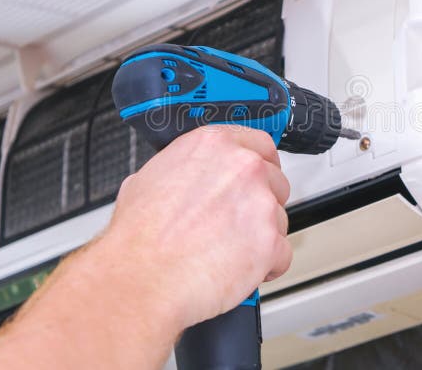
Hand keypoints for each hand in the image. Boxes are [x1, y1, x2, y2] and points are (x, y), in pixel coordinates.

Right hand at [101, 125, 292, 328]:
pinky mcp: (270, 242)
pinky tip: (239, 270)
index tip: (255, 180)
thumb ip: (184, 169)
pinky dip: (266, 266)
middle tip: (236, 223)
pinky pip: (283, 254)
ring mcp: (260, 203)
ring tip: (228, 251)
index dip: (259, 166)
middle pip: (275, 181)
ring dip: (262, 236)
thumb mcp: (149, 178)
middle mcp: (242, 167)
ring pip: (280, 219)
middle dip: (260, 204)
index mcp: (213, 144)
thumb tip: (191, 176)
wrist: (142, 278)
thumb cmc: (139, 237)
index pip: (260, 144)